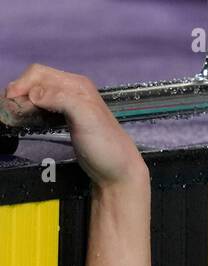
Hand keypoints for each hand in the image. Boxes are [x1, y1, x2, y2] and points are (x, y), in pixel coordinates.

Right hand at [3, 64, 145, 187]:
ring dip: (23, 100)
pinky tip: (25, 118)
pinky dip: (30, 109)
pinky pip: (42, 105)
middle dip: (20, 92)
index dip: (22, 85)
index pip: (39, 74)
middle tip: (10, 110)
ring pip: (37, 93)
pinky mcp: (67, 118)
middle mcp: (73, 90)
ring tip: (14, 114)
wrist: (119, 171)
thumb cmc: (106, 146)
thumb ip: (62, 100)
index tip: (11, 102)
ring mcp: (70, 104)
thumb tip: (34, 94)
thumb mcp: (86, 118)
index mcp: (77, 85)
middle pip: (35, 81)